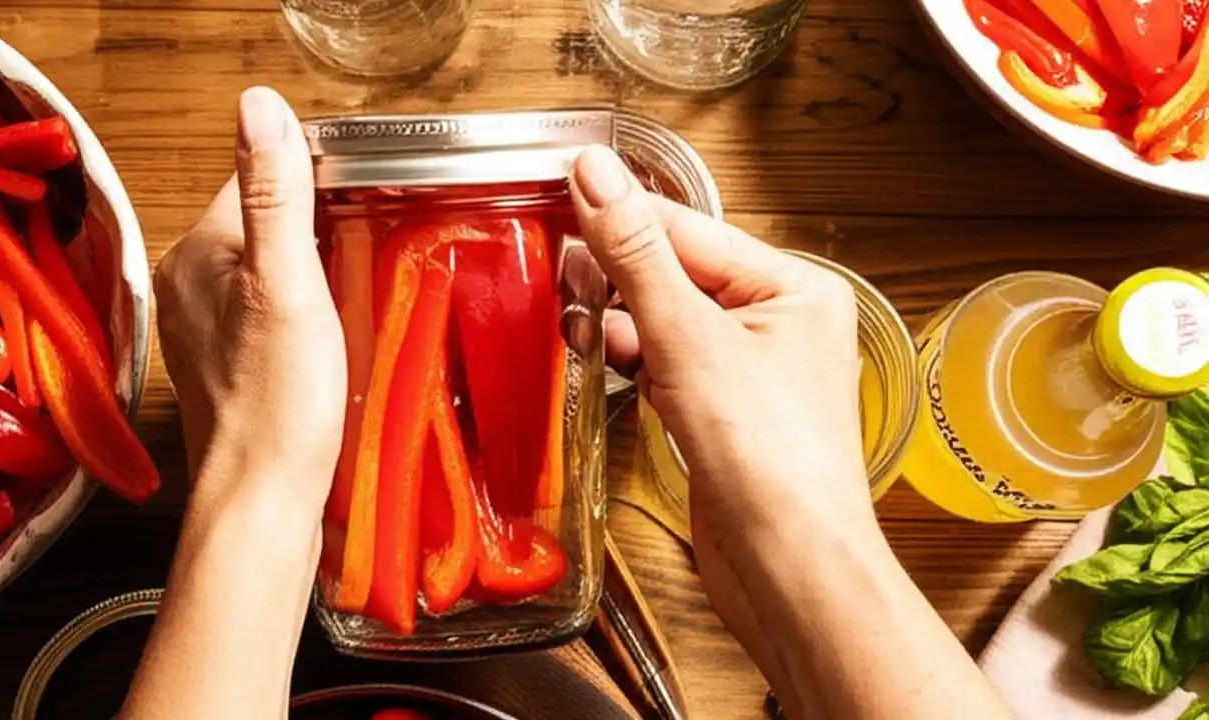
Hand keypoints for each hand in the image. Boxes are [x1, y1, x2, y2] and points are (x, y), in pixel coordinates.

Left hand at [154, 87, 344, 516]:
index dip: (315, 177)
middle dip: (322, 223)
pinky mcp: (231, 359)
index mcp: (198, 254)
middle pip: (266, 220)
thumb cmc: (278, 406)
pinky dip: (309, 305)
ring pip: (272, 264)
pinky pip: (273, 306)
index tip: (367, 195)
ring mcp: (208, 324)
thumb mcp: (288, 288)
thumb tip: (262, 108)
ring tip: (365, 284)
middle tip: (377, 244)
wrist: (265, 501)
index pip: (257, 176)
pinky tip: (339, 328)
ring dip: (318, 265)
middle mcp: (191, 284)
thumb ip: (275, 198)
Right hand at [570, 145, 873, 683]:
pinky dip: (632, 362)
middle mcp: (777, 323)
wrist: (789, 567)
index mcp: (793, 288)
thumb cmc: (772, 462)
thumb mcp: (691, 340)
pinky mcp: (721, 412)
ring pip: (665, 321)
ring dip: (619, 322)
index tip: (563, 189)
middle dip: (616, 277)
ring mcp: (749, 370)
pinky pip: (666, 364)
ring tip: (581, 328)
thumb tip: (599, 177)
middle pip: (676, 273)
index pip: (690, 229)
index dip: (622, 216)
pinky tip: (605, 362)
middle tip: (561, 275)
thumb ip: (637, 256)